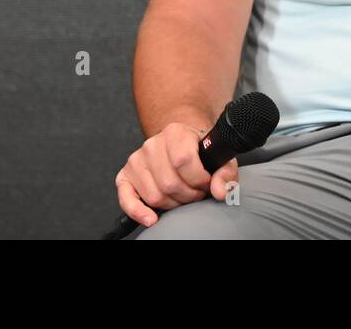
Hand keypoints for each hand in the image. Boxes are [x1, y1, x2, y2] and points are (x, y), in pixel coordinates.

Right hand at [114, 122, 239, 227]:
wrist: (181, 143)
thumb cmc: (199, 151)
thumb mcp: (219, 157)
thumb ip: (225, 173)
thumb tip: (220, 191)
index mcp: (175, 133)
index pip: (183, 161)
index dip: (198, 179)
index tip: (206, 183)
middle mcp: (152, 144)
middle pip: (169, 183)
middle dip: (188, 195)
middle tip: (196, 192)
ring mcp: (136, 160)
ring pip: (154, 195)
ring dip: (172, 204)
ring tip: (182, 196)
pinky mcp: (125, 176)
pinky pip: (126, 199)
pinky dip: (138, 212)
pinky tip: (151, 218)